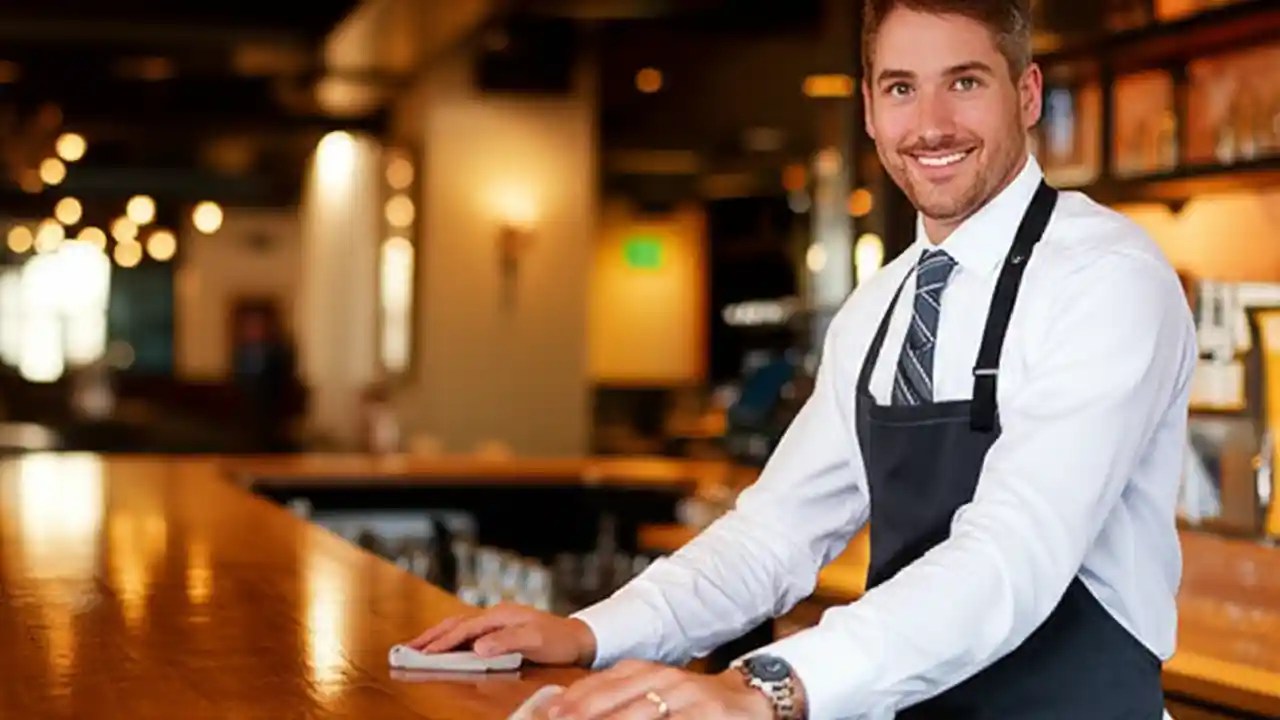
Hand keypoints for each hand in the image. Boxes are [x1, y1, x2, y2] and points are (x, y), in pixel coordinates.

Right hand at [403, 601, 597, 665]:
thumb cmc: (558, 641)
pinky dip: (451, 638)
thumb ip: (506, 642)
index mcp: (500, 615)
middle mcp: (495, 615)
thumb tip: (477, 647)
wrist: (579, 638)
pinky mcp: (500, 629)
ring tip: (416, 647)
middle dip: (429, 636)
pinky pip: (468, 632)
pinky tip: (444, 646)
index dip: (441, 642)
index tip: (420, 654)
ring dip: (437, 636)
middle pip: (455, 624)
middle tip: (405, 648)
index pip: (463, 629)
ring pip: (459, 626)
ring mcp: (497, 621)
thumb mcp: (535, 641)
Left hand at [534, 659, 775, 719]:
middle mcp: (662, 678)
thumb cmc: (692, 702)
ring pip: (638, 714)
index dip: (572, 701)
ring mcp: (685, 695)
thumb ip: (617, 698)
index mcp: (644, 671)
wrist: (749, 698)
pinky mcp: (704, 713)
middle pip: (613, 699)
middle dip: (583, 715)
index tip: (548, 714)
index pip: (599, 683)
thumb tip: (569, 708)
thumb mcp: (654, 691)